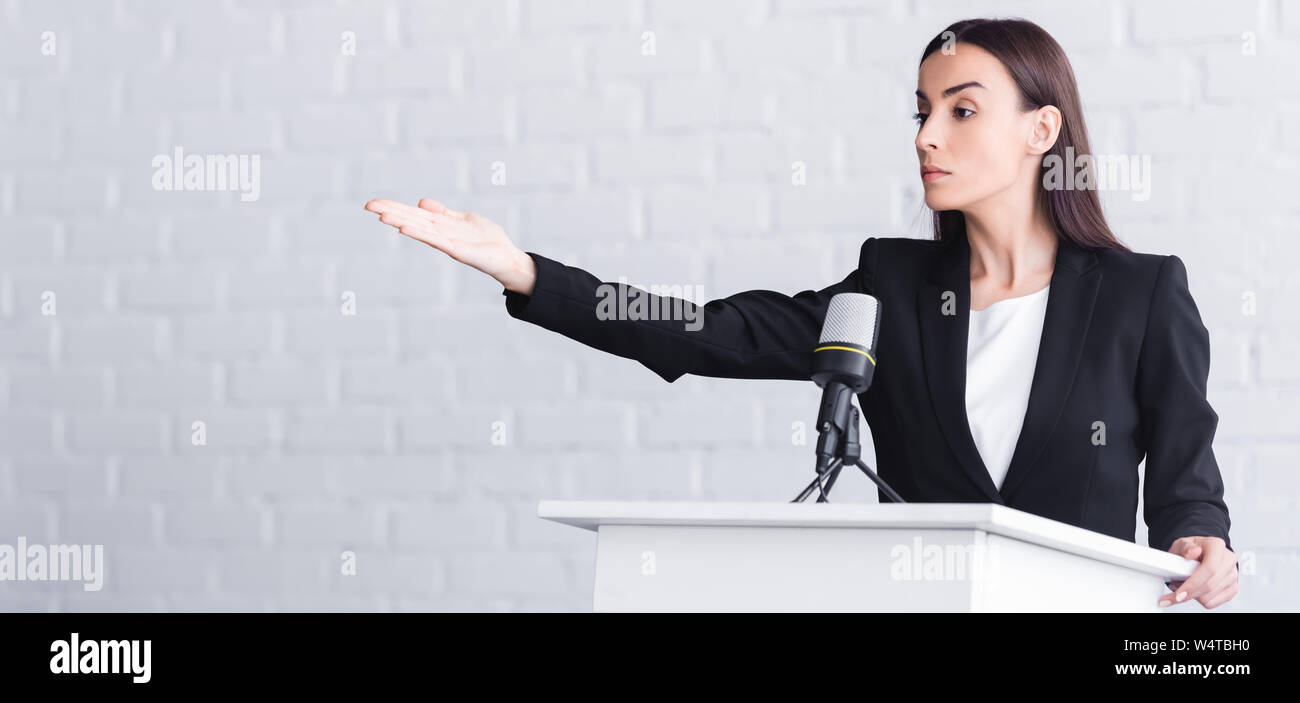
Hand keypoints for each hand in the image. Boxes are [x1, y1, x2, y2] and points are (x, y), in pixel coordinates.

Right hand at [364, 197, 536, 294]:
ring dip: (401, 222)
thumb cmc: (486, 239)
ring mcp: (448, 242)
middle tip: (368, 205)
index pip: (413, 213)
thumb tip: (420, 201)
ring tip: (382, 217)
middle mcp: (441, 233)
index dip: (395, 207)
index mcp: (441, 224)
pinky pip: (437, 241)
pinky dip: (421, 234)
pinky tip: (406, 229)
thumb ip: (442, 212)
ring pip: (421, 229)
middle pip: (412, 219)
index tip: (373, 203)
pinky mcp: (458, 251)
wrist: (506, 257)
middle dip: (391, 212)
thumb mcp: (463, 219)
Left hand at [1159, 536, 1237, 608]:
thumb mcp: (1182, 544)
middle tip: (1171, 597)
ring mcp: (1233, 575)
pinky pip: (1213, 602)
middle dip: (1188, 594)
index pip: (1210, 568)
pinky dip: (1199, 600)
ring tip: (1183, 587)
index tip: (1178, 594)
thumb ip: (1185, 547)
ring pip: (1210, 596)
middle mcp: (1228, 560)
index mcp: (1217, 546)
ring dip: (1192, 596)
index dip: (1193, 583)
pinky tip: (1194, 591)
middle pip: (1209, 585)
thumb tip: (1193, 551)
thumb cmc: (1190, 549)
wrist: (1200, 554)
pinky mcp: (1233, 588)